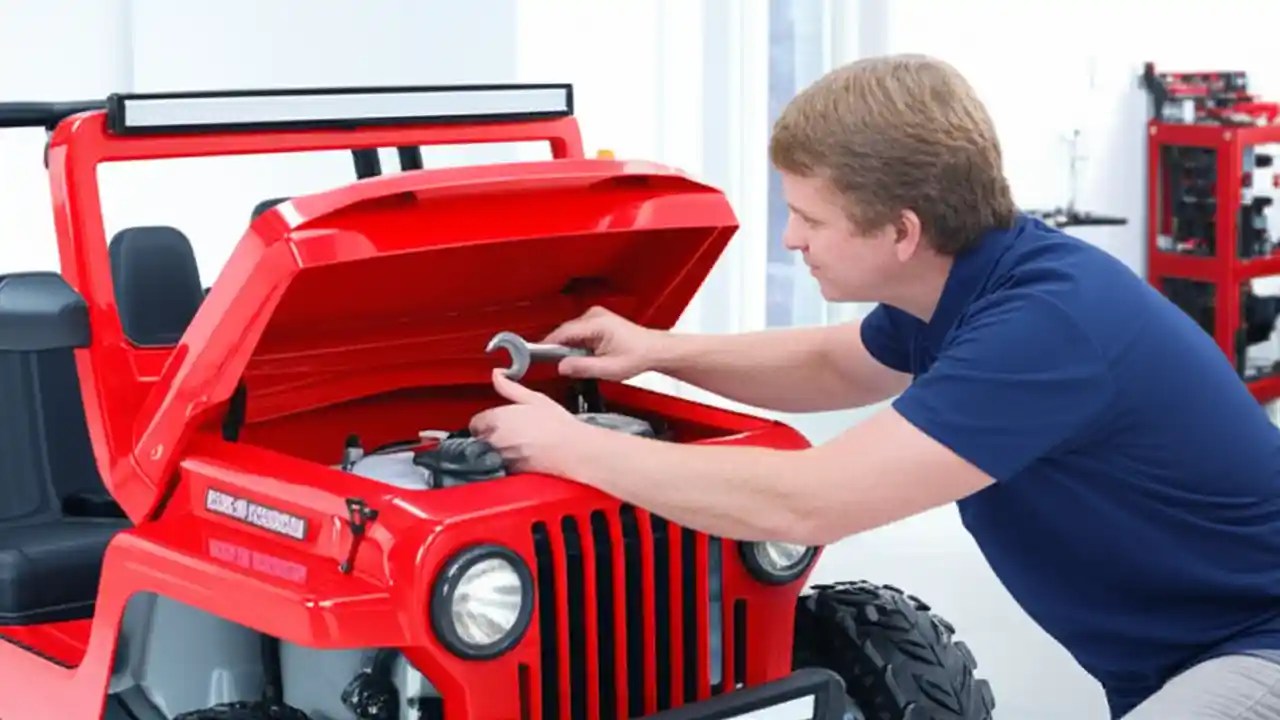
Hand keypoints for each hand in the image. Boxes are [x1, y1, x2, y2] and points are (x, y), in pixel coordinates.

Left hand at [469, 369, 588, 475]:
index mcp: (497, 419)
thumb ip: (510, 387)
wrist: (573, 450)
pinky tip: (521, 456)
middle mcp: (495, 439)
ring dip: (496, 449)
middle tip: (510, 431)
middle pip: (479, 438)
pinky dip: (505, 462)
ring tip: (518, 444)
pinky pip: (500, 465)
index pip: (475, 422)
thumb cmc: (557, 424)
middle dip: (489, 435)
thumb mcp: (534, 398)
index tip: (497, 421)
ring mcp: (501, 457)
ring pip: (488, 452)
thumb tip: (496, 374)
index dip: (485, 421)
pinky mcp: (510, 471)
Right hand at [543, 306, 664, 380]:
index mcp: (597, 323)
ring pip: (571, 333)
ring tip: (580, 362)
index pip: (564, 332)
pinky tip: (586, 356)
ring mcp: (596, 316)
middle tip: (562, 366)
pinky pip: (578, 333)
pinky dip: (577, 344)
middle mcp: (595, 315)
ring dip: (570, 347)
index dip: (548, 344)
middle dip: (560, 349)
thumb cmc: (638, 356)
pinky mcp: (597, 321)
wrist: (654, 350)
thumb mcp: (609, 369)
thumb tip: (562, 366)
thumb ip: (583, 368)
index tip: (537, 355)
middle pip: (565, 332)